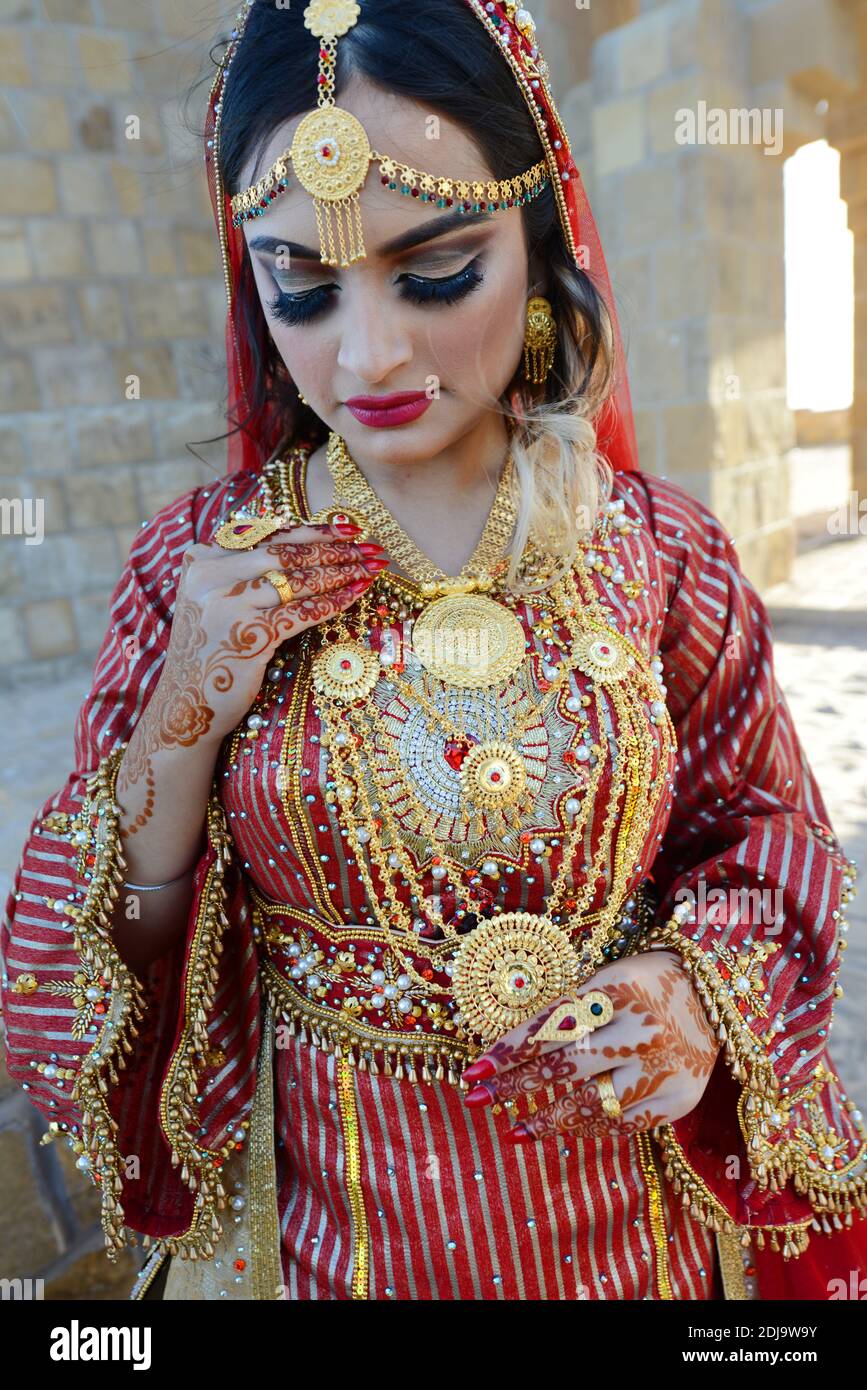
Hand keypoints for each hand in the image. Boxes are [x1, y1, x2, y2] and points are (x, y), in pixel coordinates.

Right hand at [119, 521, 384, 784]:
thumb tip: (298, 539)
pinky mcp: (246, 636)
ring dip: (340, 572)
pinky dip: (331, 602)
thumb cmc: (212, 648)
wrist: (187, 703)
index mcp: (202, 558)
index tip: (349, 527)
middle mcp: (210, 575)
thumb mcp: (215, 598)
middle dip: (334, 548)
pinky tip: (355, 595)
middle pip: (285, 554)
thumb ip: (242, 568)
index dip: (313, 530)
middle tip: (370, 547)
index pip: (268, 535)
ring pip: (296, 580)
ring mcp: (226, 605)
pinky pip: (299, 613)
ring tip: (371, 568)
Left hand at [460, 950, 719, 1141]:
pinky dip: (588, 1127)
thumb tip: (509, 1052)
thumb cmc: (644, 984)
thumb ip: (568, 1012)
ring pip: (591, 1104)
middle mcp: (641, 1031)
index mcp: (618, 990)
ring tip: (512, 1132)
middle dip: (515, 1086)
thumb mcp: (607, 980)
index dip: (510, 1049)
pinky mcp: (679, 1099)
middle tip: (478, 1099)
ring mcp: (663, 1069)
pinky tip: (563, 1129)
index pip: (552, 1025)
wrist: (717, 996)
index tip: (475, 1070)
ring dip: (546, 1120)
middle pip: (565, 1066)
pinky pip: (623, 1123)